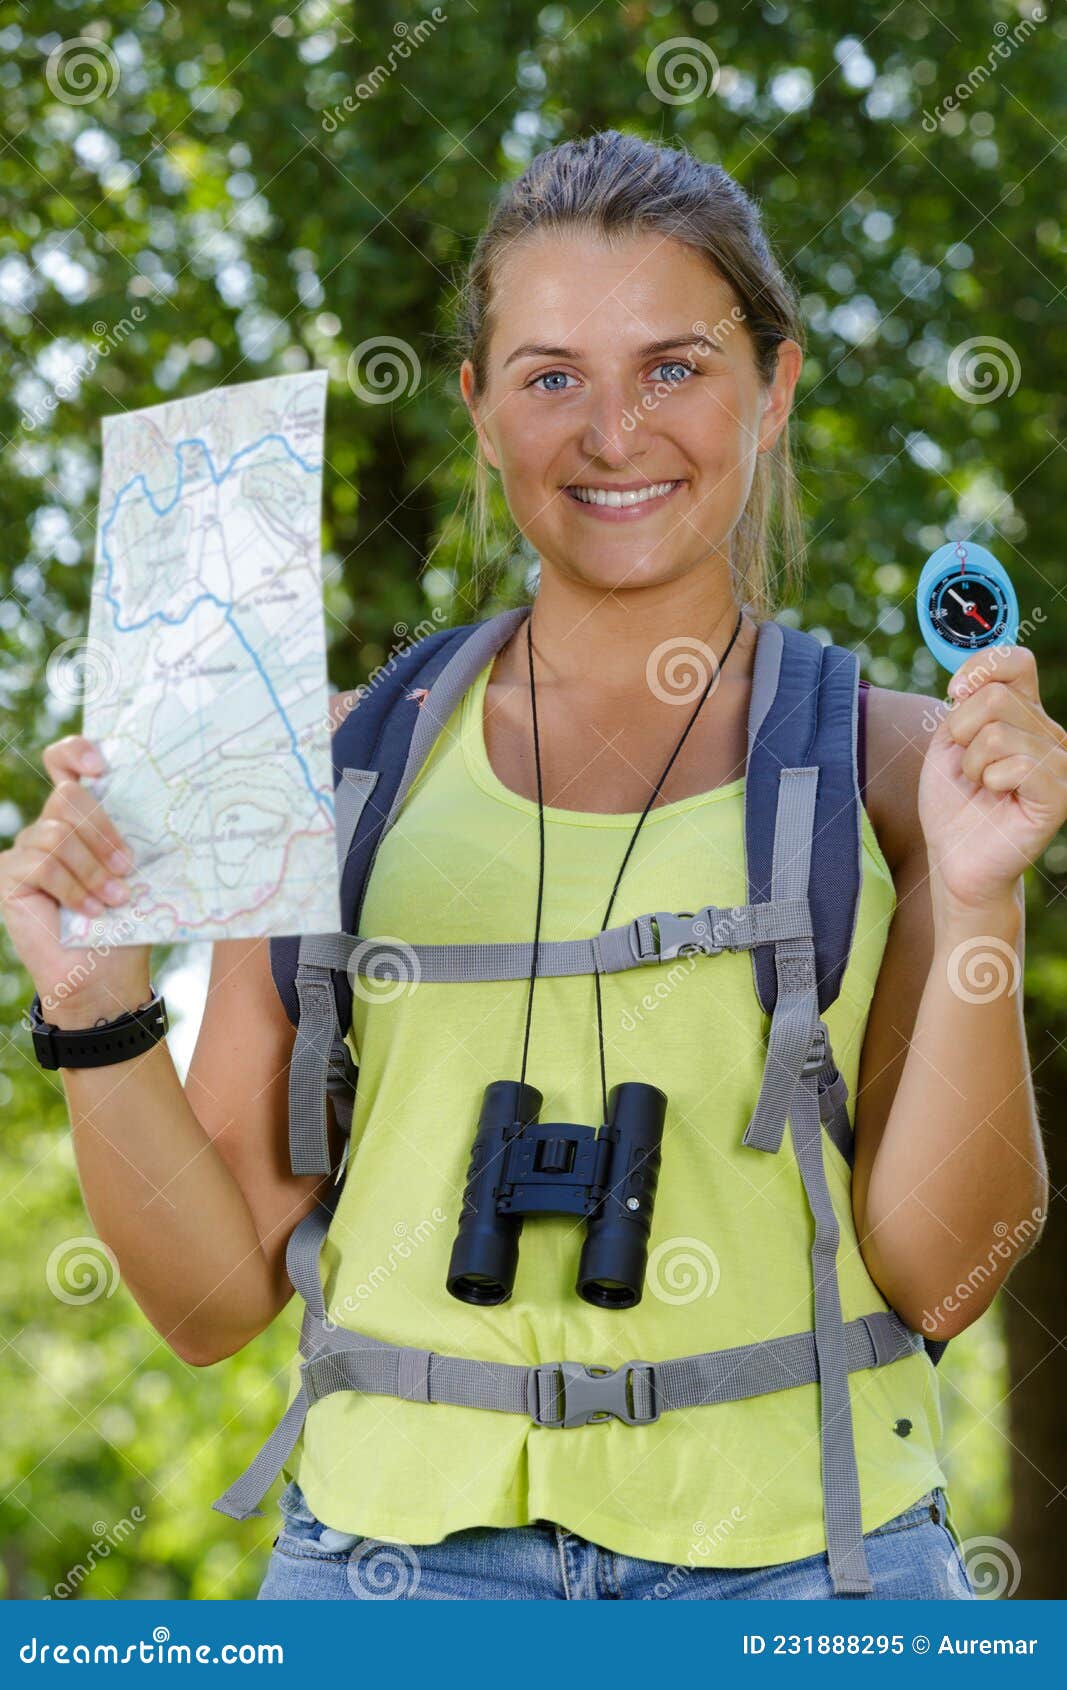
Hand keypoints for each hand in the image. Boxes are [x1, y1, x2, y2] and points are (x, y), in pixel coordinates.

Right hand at [0, 736, 151, 1023]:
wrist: (105, 975)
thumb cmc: (127, 923)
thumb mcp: (139, 874)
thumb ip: (134, 837)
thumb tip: (166, 803)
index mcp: (82, 818)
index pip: (63, 761)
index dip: (77, 752)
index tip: (103, 766)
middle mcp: (50, 827)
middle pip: (68, 796)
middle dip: (103, 830)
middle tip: (128, 866)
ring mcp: (26, 850)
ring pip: (57, 833)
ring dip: (93, 868)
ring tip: (116, 899)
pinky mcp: (9, 876)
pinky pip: (42, 863)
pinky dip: (74, 888)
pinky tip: (91, 912)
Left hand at [919, 645, 1066, 915]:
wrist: (954, 855)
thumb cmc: (953, 801)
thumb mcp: (949, 741)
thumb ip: (965, 702)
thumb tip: (974, 677)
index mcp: (1024, 714)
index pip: (1015, 661)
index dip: (978, 669)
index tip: (954, 695)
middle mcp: (1048, 732)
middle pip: (995, 697)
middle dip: (961, 732)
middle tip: (967, 766)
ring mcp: (1058, 762)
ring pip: (998, 732)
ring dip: (972, 764)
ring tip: (981, 786)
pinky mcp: (1058, 794)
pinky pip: (1018, 764)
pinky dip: (991, 780)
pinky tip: (997, 798)